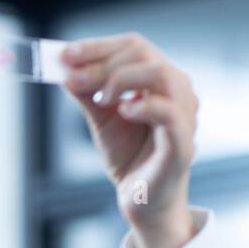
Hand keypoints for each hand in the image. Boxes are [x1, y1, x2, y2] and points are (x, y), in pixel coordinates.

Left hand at [60, 33, 198, 247]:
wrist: (141, 200)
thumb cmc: (129, 156)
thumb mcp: (101, 119)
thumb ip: (87, 94)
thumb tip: (65, 69)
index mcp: (158, 79)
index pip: (133, 47)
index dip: (98, 47)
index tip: (65, 54)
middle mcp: (176, 90)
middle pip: (144, 55)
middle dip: (102, 63)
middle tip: (72, 77)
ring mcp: (183, 115)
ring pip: (160, 75)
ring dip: (122, 79)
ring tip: (100, 97)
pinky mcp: (182, 144)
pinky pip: (170, 114)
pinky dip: (144, 106)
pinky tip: (123, 111)